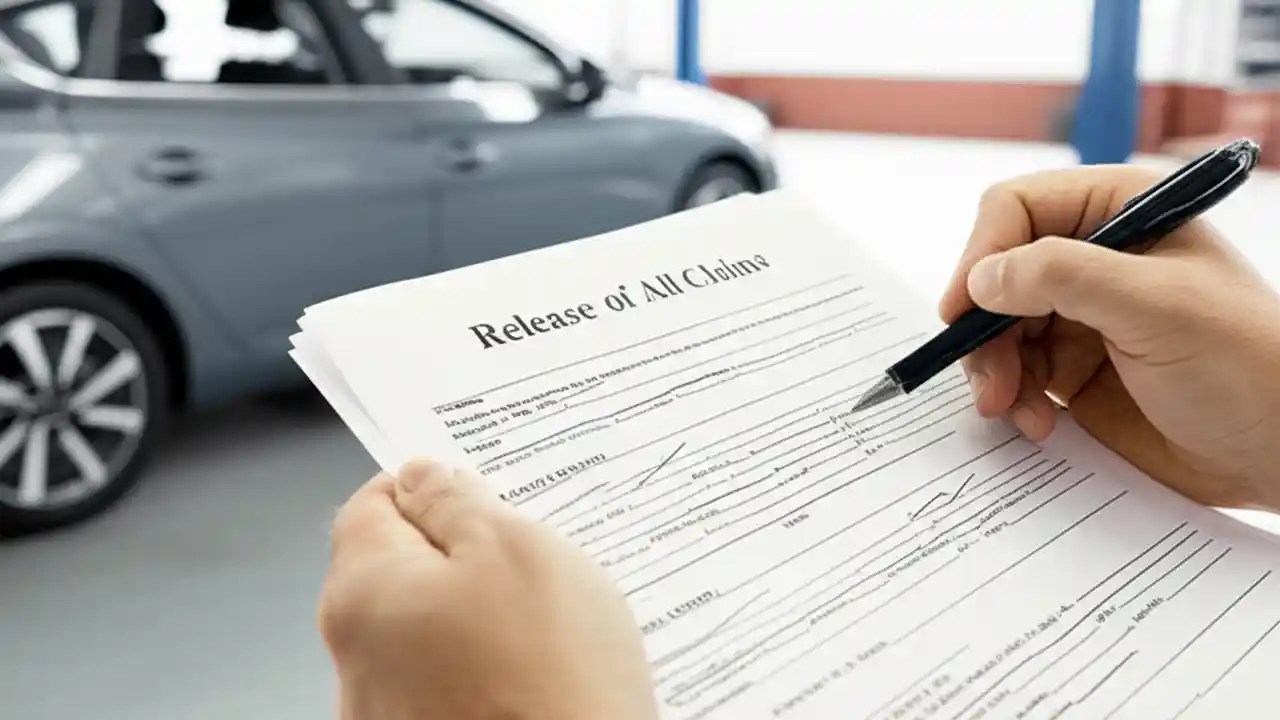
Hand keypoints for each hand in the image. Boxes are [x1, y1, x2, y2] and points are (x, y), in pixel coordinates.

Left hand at [319, 460, 657, 719]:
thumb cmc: (553, 680)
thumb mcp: (516, 550)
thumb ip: (456, 503)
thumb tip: (422, 477)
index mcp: (364, 593)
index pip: (372, 503)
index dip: (428, 487)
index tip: (475, 491)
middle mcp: (355, 660)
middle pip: (398, 571)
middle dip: (461, 558)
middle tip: (529, 565)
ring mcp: (384, 713)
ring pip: (427, 631)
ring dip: (476, 619)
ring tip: (543, 632)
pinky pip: (448, 683)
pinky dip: (486, 670)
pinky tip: (535, 676)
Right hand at [940, 166, 1279, 510]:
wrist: (1278, 452)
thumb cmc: (1245, 366)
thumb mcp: (1156, 307)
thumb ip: (1064, 276)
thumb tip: (982, 280)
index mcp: (1118, 211)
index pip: (1015, 210)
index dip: (983, 256)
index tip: (966, 310)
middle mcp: (1092, 257)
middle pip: (995, 275)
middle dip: (984, 329)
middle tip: (991, 380)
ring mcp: (1080, 316)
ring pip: (995, 329)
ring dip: (994, 370)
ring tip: (1014, 408)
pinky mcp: (1074, 371)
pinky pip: (1014, 373)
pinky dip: (1012, 398)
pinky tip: (1039, 422)